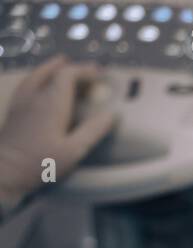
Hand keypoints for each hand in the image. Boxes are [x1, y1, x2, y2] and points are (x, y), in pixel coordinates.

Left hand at [0, 57, 118, 214]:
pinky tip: (39, 80)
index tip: (100, 73)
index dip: (85, 70)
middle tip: (86, 70)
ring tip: (62, 63)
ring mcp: (22, 101)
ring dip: (52, 67)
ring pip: (36, 75)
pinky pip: (27, 83)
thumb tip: (113, 114)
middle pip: (53, 72)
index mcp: (52, 102)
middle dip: (71, 68)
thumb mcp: (74, 150)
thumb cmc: (42, 162)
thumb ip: (93, 130)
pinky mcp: (14, 109)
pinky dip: (38, 75)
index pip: (68, 75)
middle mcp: (35, 95)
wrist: (7, 170)